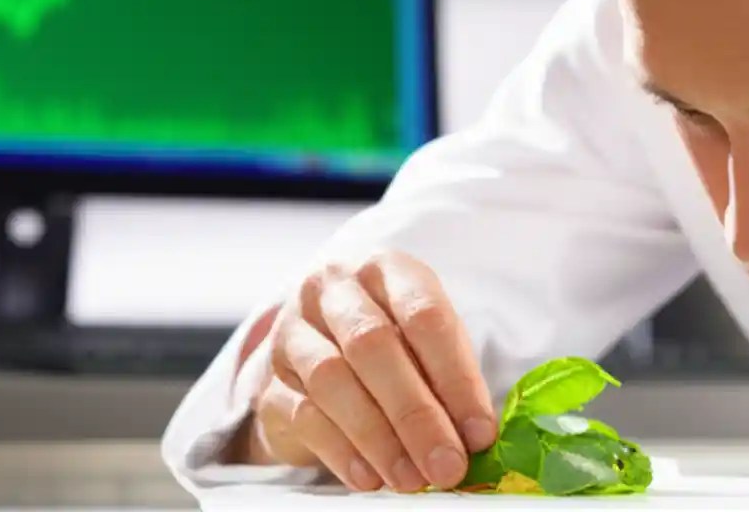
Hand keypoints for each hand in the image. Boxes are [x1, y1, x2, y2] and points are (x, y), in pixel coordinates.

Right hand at [248, 250, 497, 492]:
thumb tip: (474, 435)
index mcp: (385, 269)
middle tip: (446, 464)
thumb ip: (450, 378)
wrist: (319, 347)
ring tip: (411, 479)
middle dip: (416, 414)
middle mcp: (333, 289)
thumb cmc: (392, 341)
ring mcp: (293, 331)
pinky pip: (303, 415)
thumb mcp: (428, 341)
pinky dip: (341, 451)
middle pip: (372, 346)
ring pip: (331, 380)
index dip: (456, 377)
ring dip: (378, 438)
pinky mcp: (269, 379)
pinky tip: (370, 477)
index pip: (423, 315)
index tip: (479, 431)